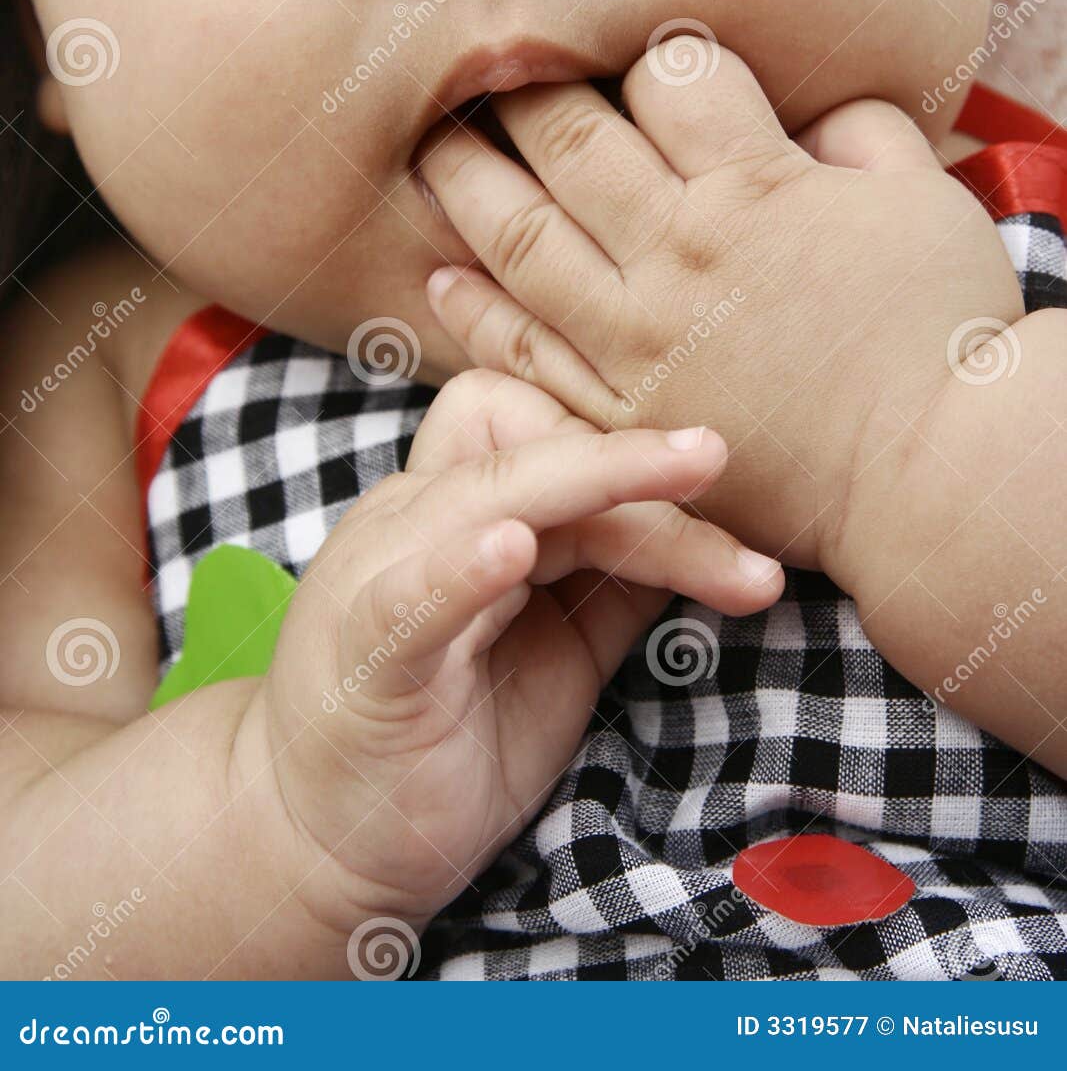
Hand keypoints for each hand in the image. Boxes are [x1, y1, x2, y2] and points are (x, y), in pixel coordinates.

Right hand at [243, 368, 780, 952]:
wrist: (320, 848)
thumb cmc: (448, 738)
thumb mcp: (560, 645)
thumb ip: (617, 580)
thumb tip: (713, 529)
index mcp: (453, 507)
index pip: (544, 427)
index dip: (630, 440)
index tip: (722, 473)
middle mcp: (411, 519)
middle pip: (532, 447)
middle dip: (636, 458)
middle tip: (724, 457)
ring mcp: (380, 579)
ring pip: (490, 496)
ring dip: (598, 486)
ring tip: (688, 479)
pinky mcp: (368, 661)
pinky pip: (409, 597)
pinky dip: (459, 569)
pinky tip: (510, 551)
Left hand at [418, 42, 1024, 575]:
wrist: (927, 476)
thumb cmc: (938, 333)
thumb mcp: (923, 203)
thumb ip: (862, 134)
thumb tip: (817, 111)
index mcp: (754, 185)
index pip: (670, 78)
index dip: (654, 56)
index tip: (644, 65)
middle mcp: (678, 249)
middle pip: (569, 139)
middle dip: (524, 91)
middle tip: (490, 71)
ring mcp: (637, 333)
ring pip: (520, 235)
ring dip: (464, 184)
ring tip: (429, 152)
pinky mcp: (617, 408)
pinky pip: (523, 351)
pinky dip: (474, 311)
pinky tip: (441, 277)